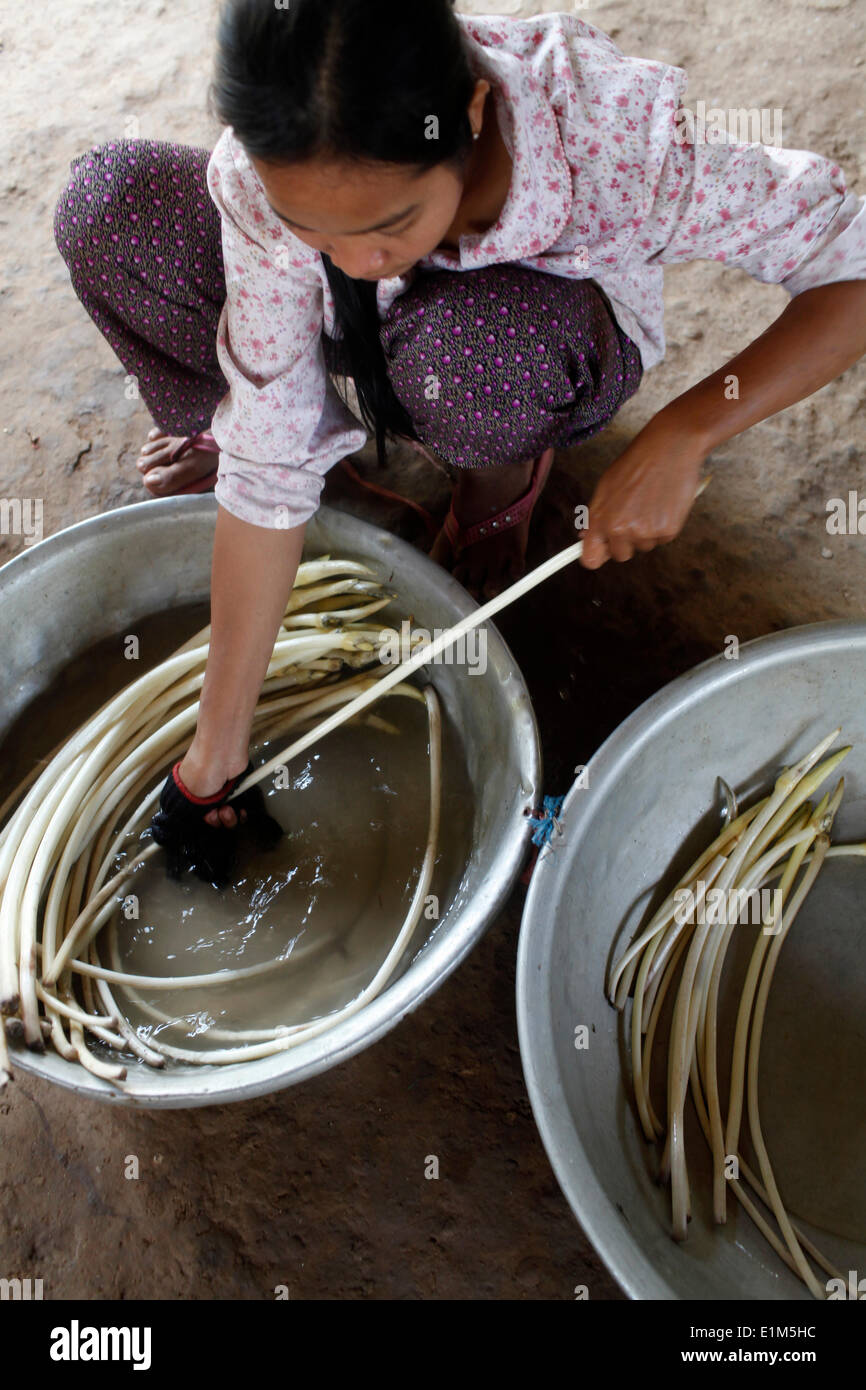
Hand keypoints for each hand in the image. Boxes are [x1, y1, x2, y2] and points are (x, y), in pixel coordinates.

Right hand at [149, 756, 282, 889]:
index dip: (196, 824)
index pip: (191, 819)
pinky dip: (241, 815)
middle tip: (215, 813)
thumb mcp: (185, 796)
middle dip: (214, 822)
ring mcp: (221, 793)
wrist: (224, 753)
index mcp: (187, 795)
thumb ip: (181, 815)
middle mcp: (204, 795)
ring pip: (226, 819)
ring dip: (228, 819)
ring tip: (227, 809)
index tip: (200, 823)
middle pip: (210, 821)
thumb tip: (169, 829)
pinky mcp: (238, 791)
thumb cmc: (200, 771)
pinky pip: (240, 811)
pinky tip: (240, 811)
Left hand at [580, 415, 707, 567]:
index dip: (596, 555)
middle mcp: (622, 530)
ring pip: (643, 546)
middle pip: (620, 555)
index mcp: (601, 520)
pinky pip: (662, 539)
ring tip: (650, 502)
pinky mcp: (668, 531)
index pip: (590, 559)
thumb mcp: (606, 487)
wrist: (670, 447)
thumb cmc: (636, 463)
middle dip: (625, 541)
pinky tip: (663, 502)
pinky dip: (663, 525)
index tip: (601, 551)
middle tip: (634, 514)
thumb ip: (596, 516)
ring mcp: (646, 532)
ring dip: (646, 531)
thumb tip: (586, 537)